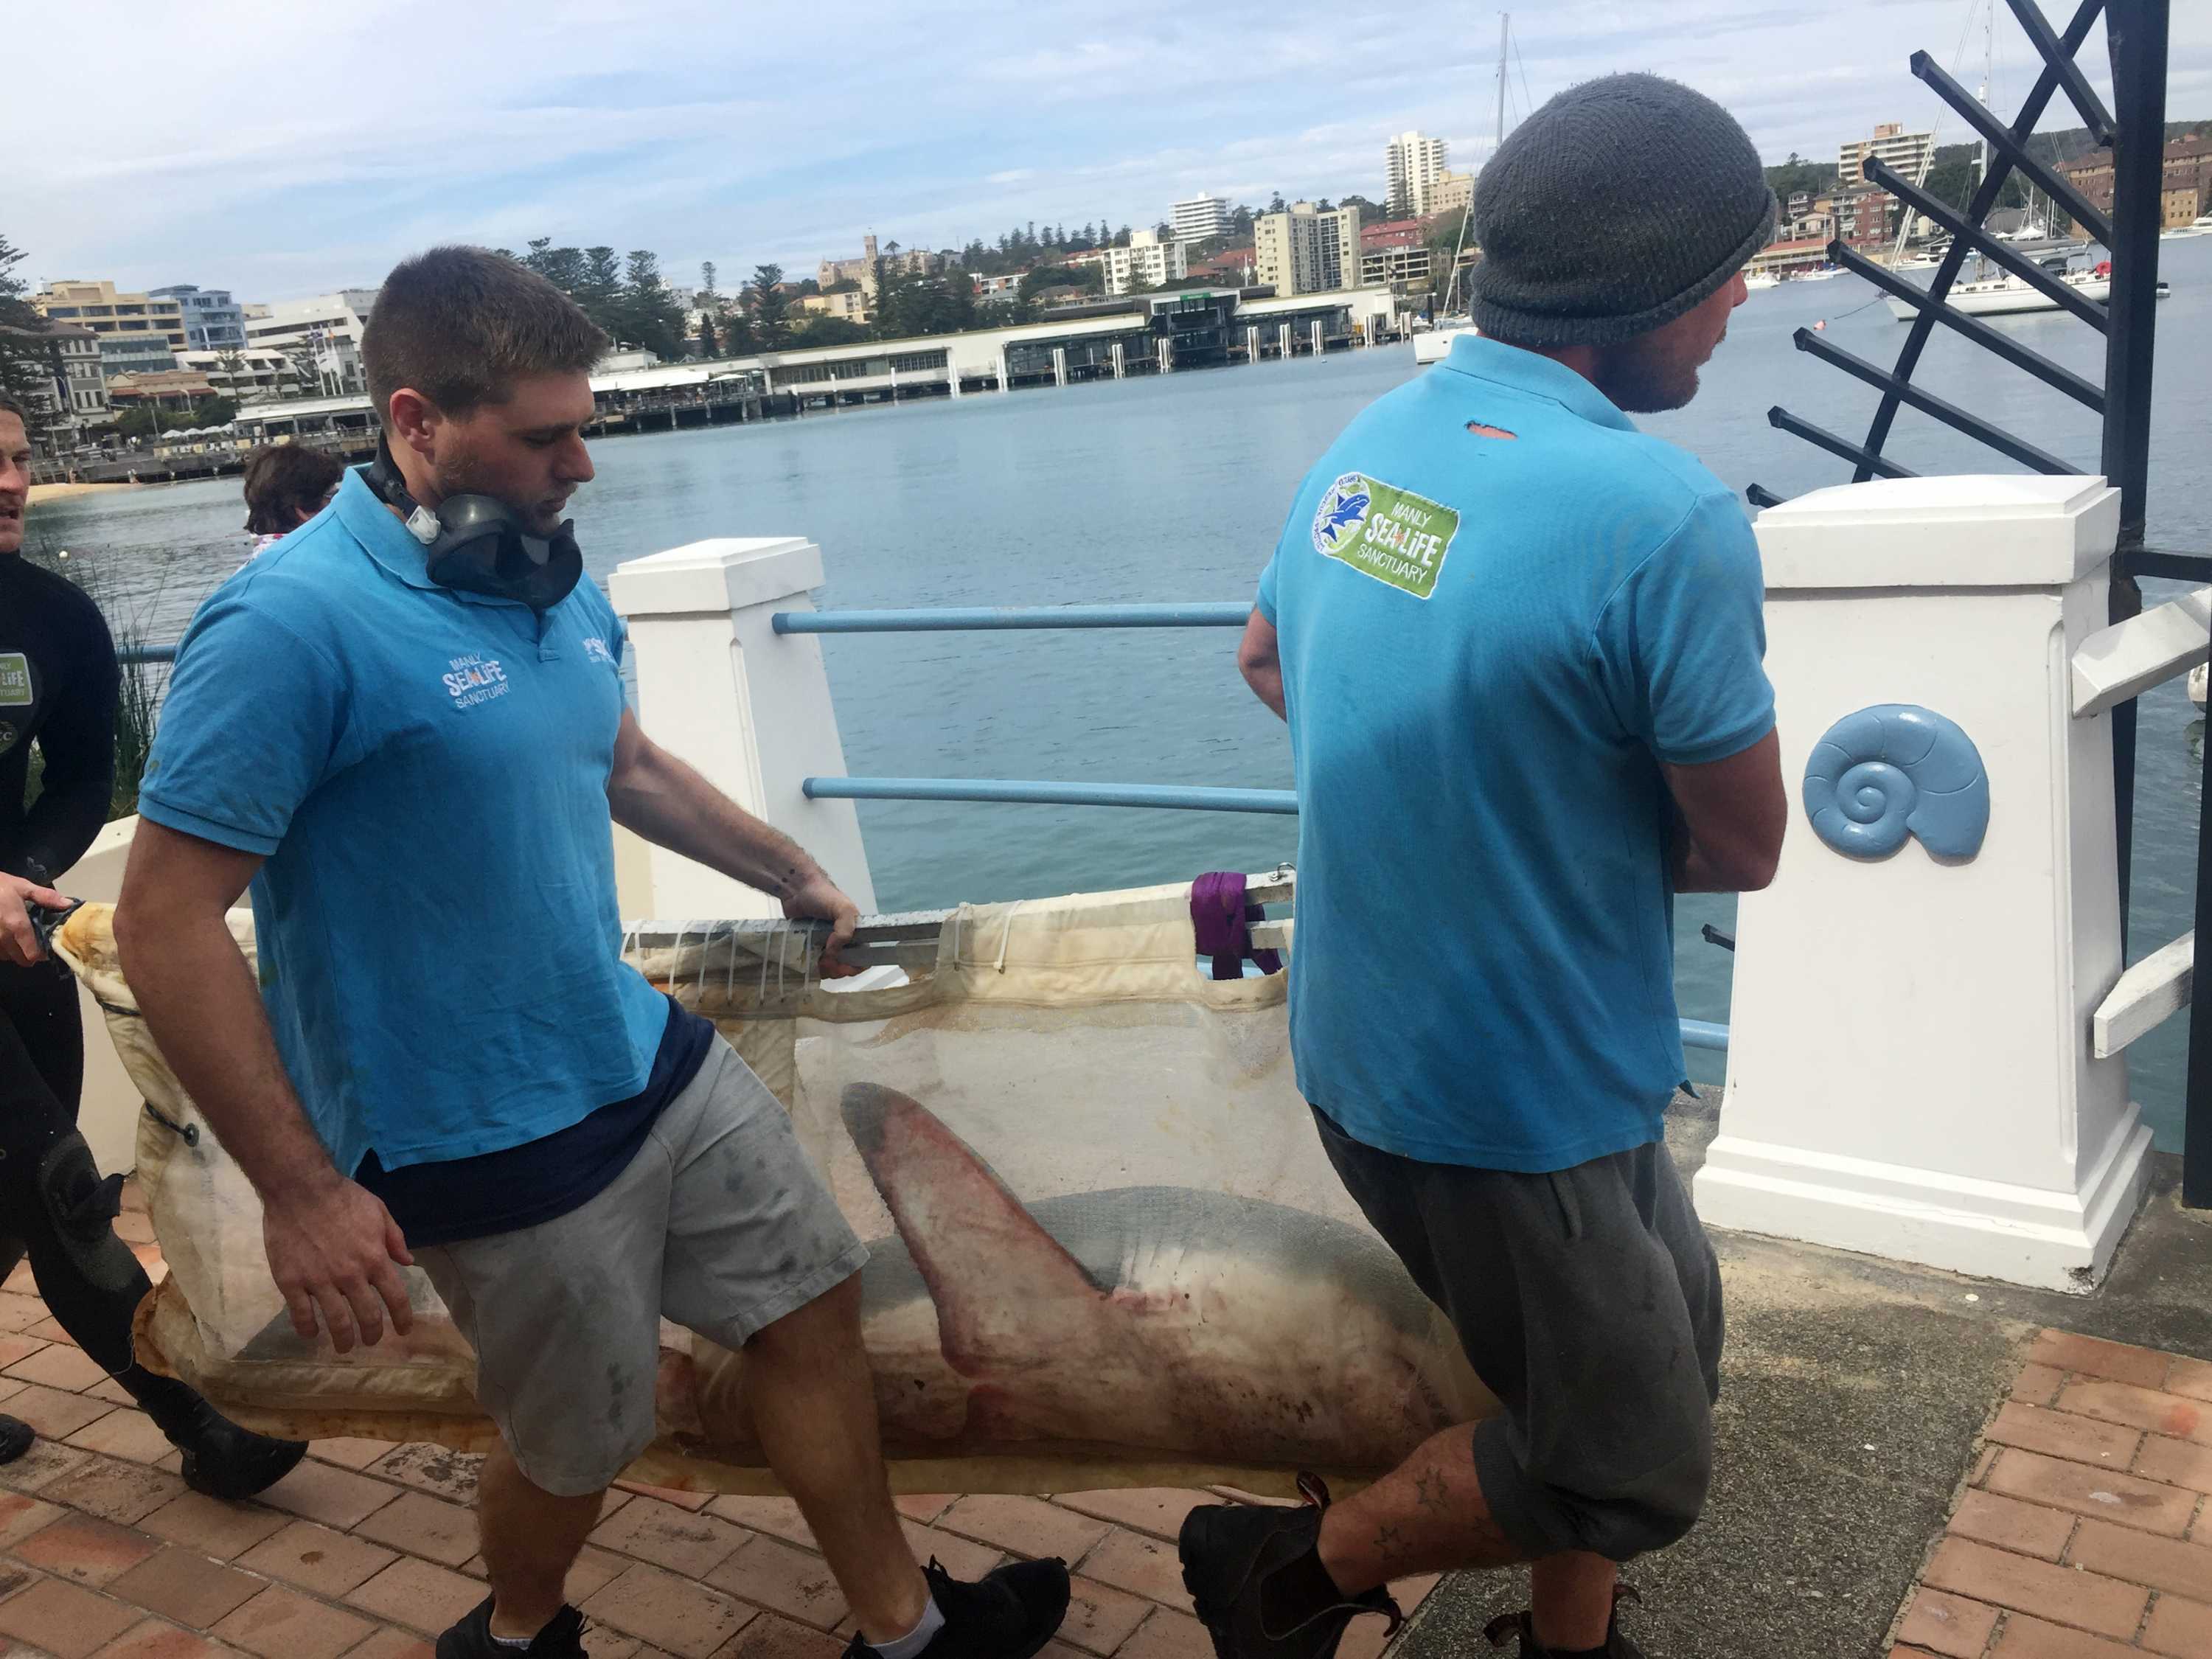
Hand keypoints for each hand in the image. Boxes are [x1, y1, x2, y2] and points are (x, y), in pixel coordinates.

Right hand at [2, 874, 68, 967]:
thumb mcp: (22, 886)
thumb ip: (46, 897)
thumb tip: (68, 904)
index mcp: (17, 926)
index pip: (32, 954)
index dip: (41, 955)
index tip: (45, 948)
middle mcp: (2, 938)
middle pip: (20, 960)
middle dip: (29, 955)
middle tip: (33, 944)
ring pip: (6, 957)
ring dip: (14, 952)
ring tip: (18, 940)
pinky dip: (1, 949)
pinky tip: (5, 938)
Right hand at [261, 1175, 415, 1353]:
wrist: (300, 1189)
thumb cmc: (343, 1197)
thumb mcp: (379, 1211)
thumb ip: (394, 1238)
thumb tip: (409, 1262)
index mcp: (375, 1258)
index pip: (396, 1298)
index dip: (403, 1318)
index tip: (404, 1330)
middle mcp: (351, 1275)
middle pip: (368, 1317)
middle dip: (373, 1334)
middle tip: (371, 1341)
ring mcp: (320, 1281)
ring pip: (336, 1322)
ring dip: (343, 1340)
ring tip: (344, 1347)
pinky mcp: (291, 1282)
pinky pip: (301, 1315)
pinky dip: (308, 1330)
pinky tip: (311, 1334)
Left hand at [782, 872, 861, 978]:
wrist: (796, 889)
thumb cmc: (822, 894)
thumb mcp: (842, 909)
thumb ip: (845, 930)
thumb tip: (834, 952)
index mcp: (854, 931)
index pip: (863, 955)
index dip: (856, 965)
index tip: (844, 966)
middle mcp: (841, 940)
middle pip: (845, 965)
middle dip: (838, 969)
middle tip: (826, 963)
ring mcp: (824, 945)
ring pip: (829, 968)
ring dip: (824, 971)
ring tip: (816, 962)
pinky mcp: (808, 947)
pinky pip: (813, 964)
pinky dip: (811, 968)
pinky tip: (807, 963)